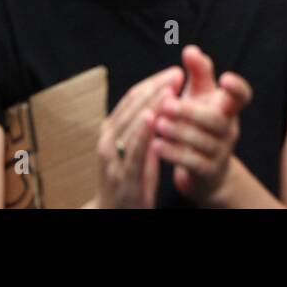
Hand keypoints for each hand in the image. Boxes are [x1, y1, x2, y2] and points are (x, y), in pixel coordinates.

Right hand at [96, 66, 184, 207]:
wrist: (112, 215)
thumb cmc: (129, 181)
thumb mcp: (137, 151)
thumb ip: (145, 130)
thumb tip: (163, 102)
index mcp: (111, 130)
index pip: (133, 99)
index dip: (154, 83)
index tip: (175, 72)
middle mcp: (108, 140)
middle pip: (132, 107)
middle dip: (156, 88)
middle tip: (178, 74)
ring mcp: (112, 158)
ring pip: (131, 124)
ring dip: (151, 105)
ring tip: (169, 90)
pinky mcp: (122, 177)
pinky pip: (132, 151)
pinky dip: (141, 132)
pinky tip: (153, 118)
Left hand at [154, 46, 251, 205]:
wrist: (204, 172)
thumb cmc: (199, 124)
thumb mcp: (199, 97)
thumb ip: (198, 73)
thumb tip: (191, 49)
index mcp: (228, 109)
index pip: (242, 96)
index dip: (237, 88)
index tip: (224, 78)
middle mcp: (229, 130)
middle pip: (216, 120)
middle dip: (191, 111)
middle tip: (166, 104)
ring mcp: (221, 153)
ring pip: (203, 142)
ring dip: (178, 132)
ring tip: (157, 124)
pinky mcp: (208, 172)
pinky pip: (192, 163)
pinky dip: (173, 153)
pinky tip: (155, 146)